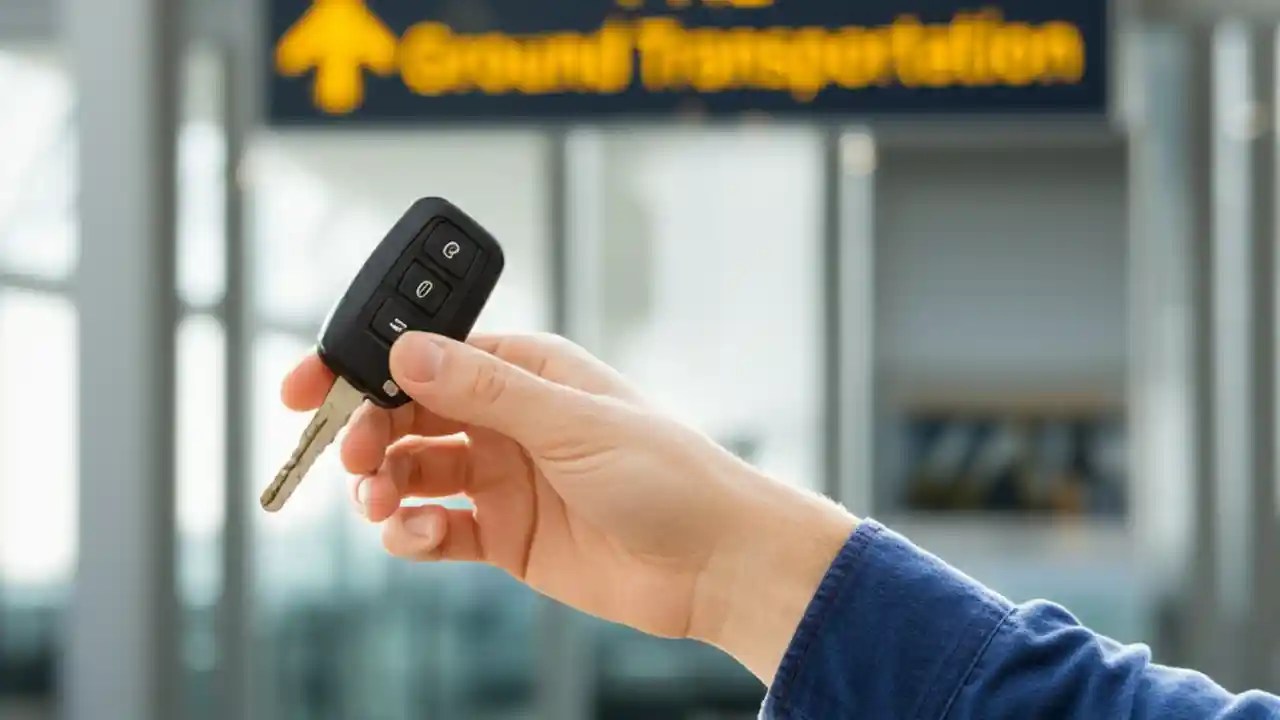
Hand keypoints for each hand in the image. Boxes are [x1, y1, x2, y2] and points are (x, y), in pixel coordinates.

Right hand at [281, 332, 856, 682]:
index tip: (312, 385)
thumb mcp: (573, 422)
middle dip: (367, 433)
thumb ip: (485, 391)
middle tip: (353, 457)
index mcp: (525, 372)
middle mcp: (507, 420)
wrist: (715, 563)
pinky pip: (436, 529)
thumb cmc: (668, 474)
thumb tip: (407, 351)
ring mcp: (502, 478)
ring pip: (412, 473)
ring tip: (381, 505)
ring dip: (382, 486)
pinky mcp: (504, 536)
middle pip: (406, 416)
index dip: (365, 366)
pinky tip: (419, 536)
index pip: (427, 356)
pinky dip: (414, 533)